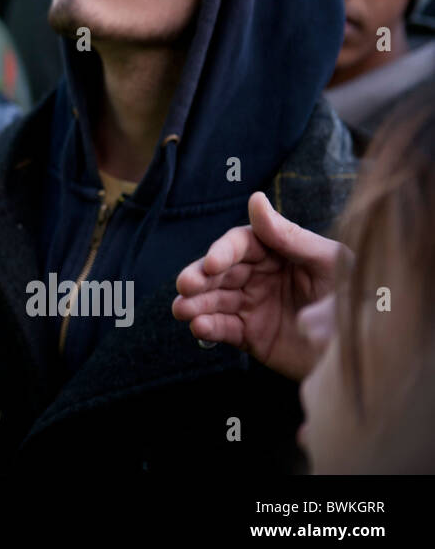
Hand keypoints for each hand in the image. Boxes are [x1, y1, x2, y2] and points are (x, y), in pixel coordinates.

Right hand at [172, 192, 346, 380]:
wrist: (368, 350)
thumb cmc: (357, 296)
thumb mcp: (329, 263)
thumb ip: (291, 236)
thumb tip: (255, 198)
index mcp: (278, 250)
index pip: (241, 244)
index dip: (223, 252)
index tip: (213, 264)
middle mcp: (261, 274)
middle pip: (220, 271)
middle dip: (199, 277)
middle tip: (185, 287)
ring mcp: (253, 304)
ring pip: (215, 299)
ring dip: (195, 303)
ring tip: (181, 310)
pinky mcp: (251, 335)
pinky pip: (224, 328)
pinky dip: (209, 328)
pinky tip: (199, 327)